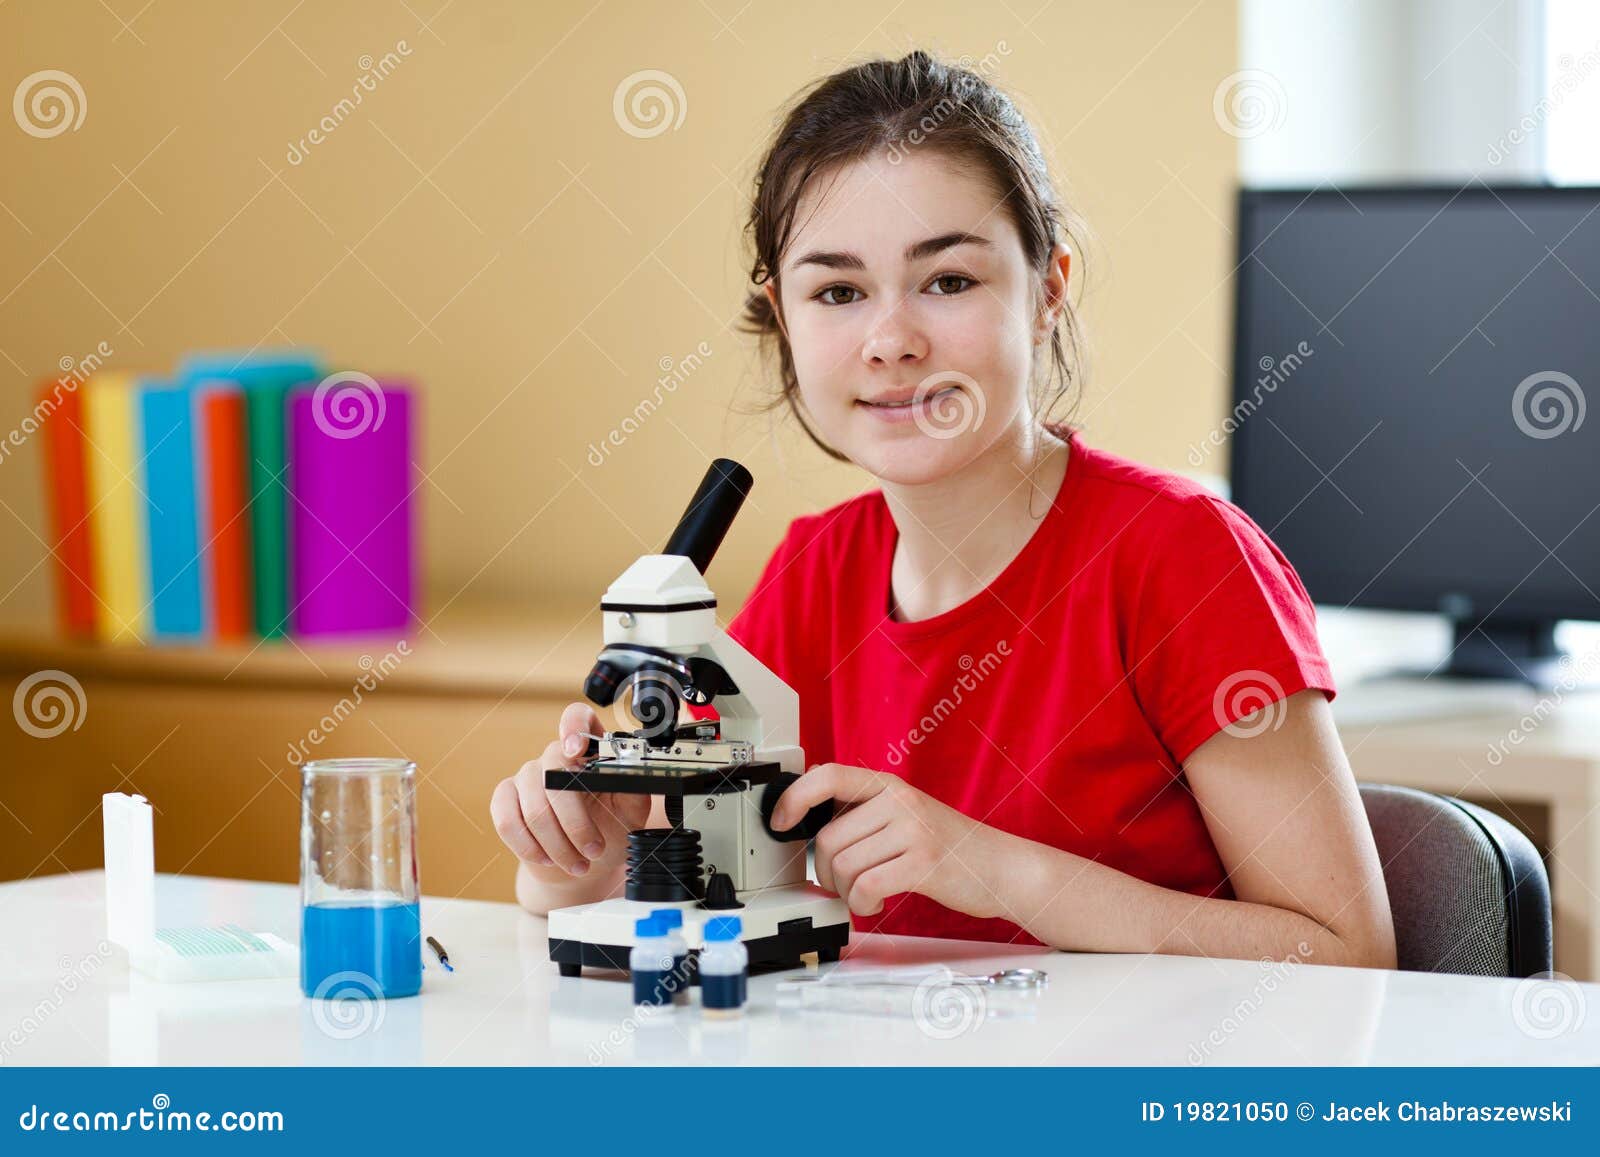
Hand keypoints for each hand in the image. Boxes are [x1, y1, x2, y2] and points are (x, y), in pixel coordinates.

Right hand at [490, 702, 650, 876]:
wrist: (584, 861)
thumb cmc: (611, 830)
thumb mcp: (632, 809)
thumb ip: (634, 786)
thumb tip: (636, 771)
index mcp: (591, 749)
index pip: (577, 718)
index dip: (573, 726)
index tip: (576, 749)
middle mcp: (556, 755)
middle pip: (554, 774)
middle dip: (576, 823)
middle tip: (594, 850)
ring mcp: (528, 775)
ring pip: (533, 806)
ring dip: (557, 844)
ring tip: (577, 863)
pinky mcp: (505, 799)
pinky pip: (507, 820)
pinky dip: (529, 847)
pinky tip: (547, 858)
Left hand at [770, 763, 1003, 918]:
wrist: (1002, 868)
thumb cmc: (950, 847)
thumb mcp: (907, 814)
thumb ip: (866, 809)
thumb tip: (812, 803)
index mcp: (890, 785)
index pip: (829, 775)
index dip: (795, 797)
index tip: (779, 821)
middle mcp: (900, 801)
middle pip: (828, 838)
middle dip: (826, 872)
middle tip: (844, 884)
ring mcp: (913, 830)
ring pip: (843, 865)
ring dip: (845, 892)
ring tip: (865, 894)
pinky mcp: (923, 863)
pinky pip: (865, 887)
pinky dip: (862, 904)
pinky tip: (876, 903)